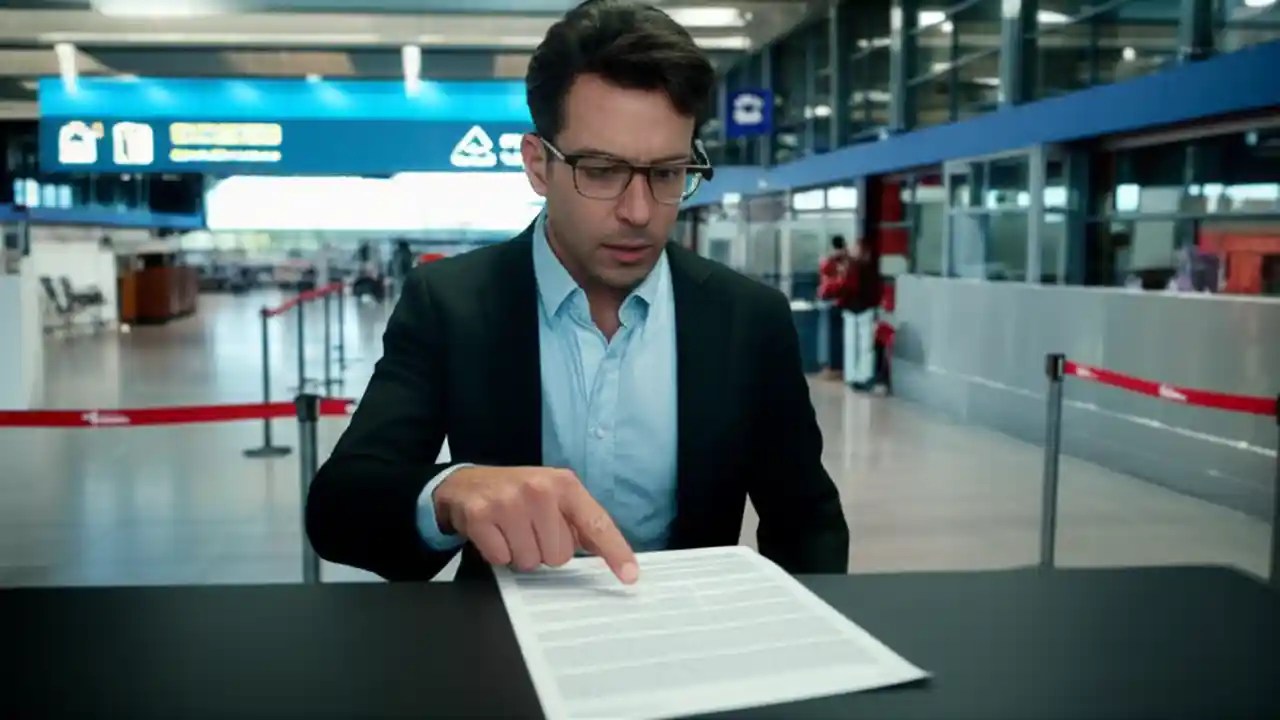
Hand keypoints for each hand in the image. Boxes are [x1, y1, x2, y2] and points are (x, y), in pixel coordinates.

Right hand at [434, 466, 638, 583]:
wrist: (466, 484)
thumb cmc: (518, 494)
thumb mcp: (554, 497)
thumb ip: (582, 524)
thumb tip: (614, 556)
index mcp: (564, 484)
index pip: (596, 524)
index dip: (615, 552)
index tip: (630, 576)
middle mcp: (539, 490)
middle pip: (560, 555)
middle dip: (545, 550)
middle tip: (530, 530)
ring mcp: (508, 502)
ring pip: (531, 561)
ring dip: (522, 554)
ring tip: (512, 531)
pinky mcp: (481, 515)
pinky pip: (502, 559)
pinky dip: (498, 554)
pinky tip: (495, 534)